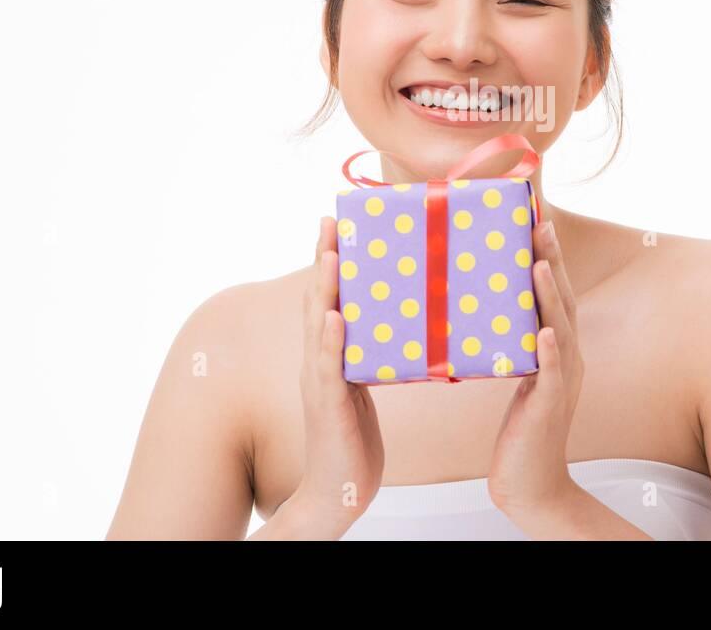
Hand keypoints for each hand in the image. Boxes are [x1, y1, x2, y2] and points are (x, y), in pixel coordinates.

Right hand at [291, 216, 385, 532]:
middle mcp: (317, 362)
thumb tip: (393, 327)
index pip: (328, 300)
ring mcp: (319, 383)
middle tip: (330, 220)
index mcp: (328, 356)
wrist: (338, 491)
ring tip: (331, 253)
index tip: (337, 225)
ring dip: (324, 289)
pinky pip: (328, 369)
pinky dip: (330, 341)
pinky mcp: (329, 406)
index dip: (330, 263)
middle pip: (318, 301)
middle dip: (323, 259)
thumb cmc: (353, 441)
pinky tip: (335, 318)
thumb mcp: (363, 389)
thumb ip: (368, 358)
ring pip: (318, 326)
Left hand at [486, 219, 584, 516]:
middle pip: (562, 300)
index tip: (535, 222)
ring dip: (550, 294)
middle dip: (551, 260)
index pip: (555, 294)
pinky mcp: (551, 405)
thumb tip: (482, 307)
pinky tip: (544, 332)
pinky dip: (550, 349)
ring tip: (538, 262)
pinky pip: (554, 372)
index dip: (547, 258)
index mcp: (559, 348)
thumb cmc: (521, 428)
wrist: (532, 481)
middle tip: (540, 223)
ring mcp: (563, 380)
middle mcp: (568, 357)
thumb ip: (511, 344)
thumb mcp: (516, 375)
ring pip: (560, 327)